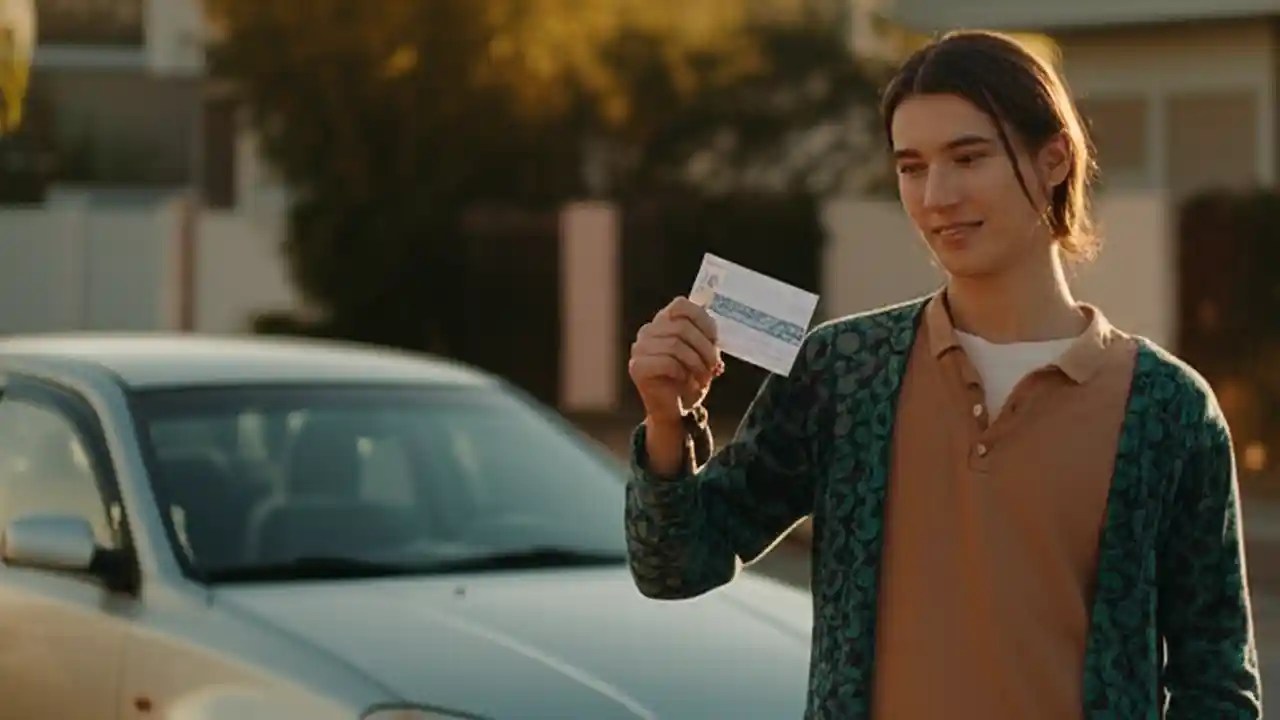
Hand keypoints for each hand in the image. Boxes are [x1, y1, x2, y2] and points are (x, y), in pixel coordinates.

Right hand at [628, 297, 723, 422]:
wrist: (673, 410)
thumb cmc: (688, 379)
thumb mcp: (701, 354)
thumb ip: (704, 337)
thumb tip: (713, 334)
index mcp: (663, 322)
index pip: (681, 305)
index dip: (703, 320)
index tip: (715, 340)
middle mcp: (648, 331)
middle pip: (682, 327)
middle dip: (704, 348)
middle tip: (713, 366)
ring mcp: (640, 348)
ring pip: (675, 345)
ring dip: (696, 363)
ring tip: (703, 378)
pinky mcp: (637, 367)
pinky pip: (666, 362)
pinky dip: (682, 373)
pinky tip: (685, 381)